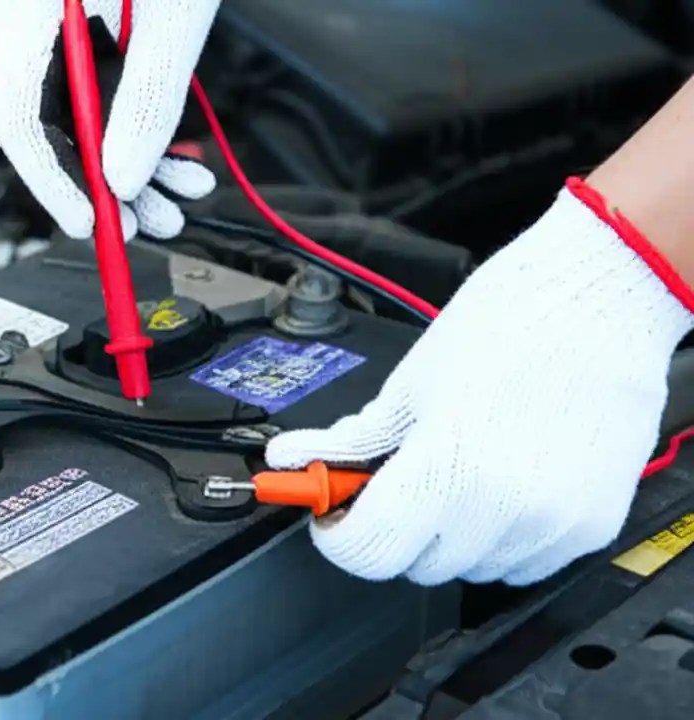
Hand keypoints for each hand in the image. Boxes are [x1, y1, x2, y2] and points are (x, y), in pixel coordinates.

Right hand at [0, 0, 219, 239]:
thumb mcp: (170, 15)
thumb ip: (147, 102)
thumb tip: (122, 178)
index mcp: (18, 20)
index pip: (20, 127)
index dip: (57, 187)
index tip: (95, 225)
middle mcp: (16, 28)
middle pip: (52, 131)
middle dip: (114, 184)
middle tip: (160, 220)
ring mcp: (38, 29)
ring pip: (77, 119)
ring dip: (133, 161)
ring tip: (183, 192)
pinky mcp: (69, 28)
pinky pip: (89, 92)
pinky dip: (132, 123)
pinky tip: (174, 156)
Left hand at [265, 181, 693, 585]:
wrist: (601, 302)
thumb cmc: (511, 324)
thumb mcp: (411, 383)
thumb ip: (351, 439)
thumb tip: (292, 460)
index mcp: (448, 470)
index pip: (367, 552)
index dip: (338, 534)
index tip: (335, 512)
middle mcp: (504, 510)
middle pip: (416, 566)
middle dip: (394, 529)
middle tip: (396, 480)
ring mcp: (553, 525)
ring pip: (470, 570)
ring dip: (449, 538)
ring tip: (458, 472)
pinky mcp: (591, 527)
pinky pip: (524, 564)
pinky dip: (502, 539)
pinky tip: (502, 486)